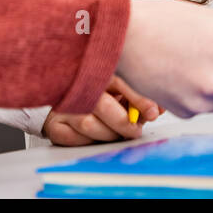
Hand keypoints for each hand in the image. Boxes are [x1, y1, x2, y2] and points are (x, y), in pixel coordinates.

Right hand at [43, 75, 160, 145]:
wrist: (66, 96)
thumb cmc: (102, 94)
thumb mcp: (123, 90)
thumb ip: (140, 99)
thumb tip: (159, 108)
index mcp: (99, 70)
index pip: (120, 81)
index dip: (139, 99)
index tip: (153, 112)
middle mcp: (78, 85)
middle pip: (102, 105)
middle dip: (124, 122)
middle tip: (135, 129)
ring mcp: (63, 105)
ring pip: (89, 124)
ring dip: (109, 133)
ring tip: (118, 132)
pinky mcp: (54, 124)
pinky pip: (73, 138)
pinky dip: (89, 141)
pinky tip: (96, 135)